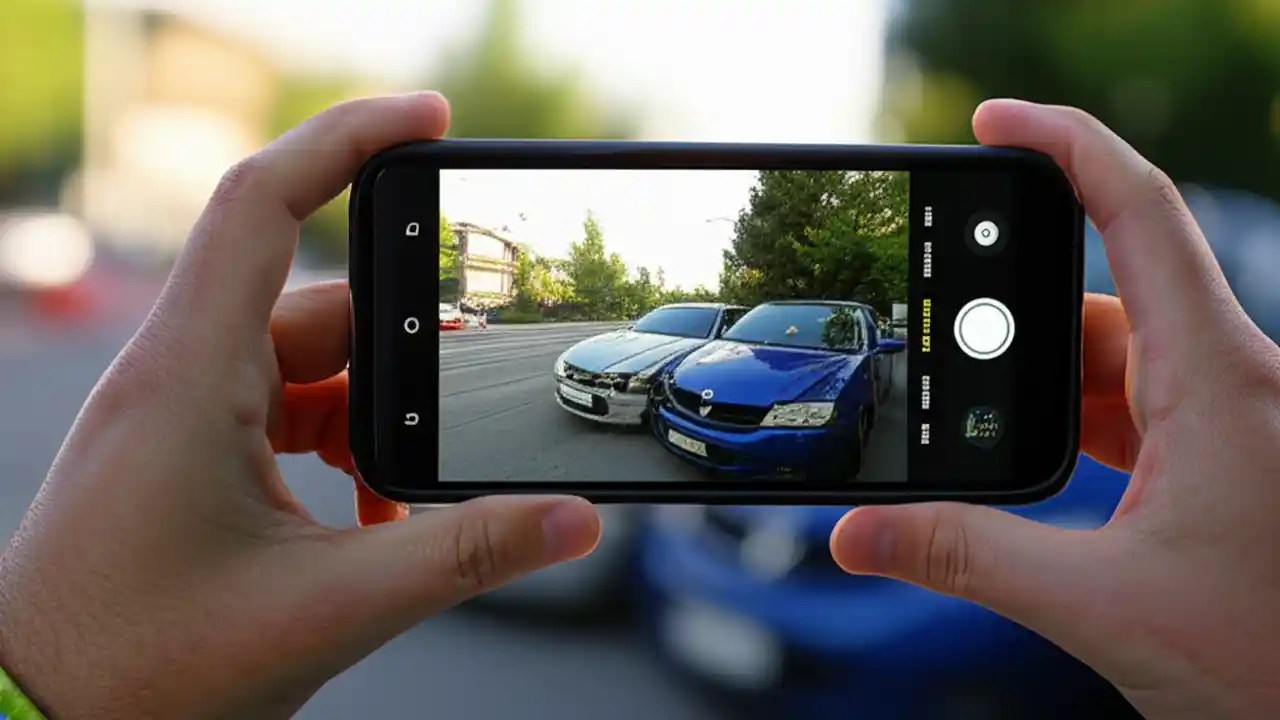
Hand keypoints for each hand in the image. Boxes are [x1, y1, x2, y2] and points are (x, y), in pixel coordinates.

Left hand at [0, 93, 601, 717]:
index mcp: (191, 376)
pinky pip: (284, 413)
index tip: (430, 121)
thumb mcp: (326, 608)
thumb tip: (570, 518)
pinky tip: (368, 516)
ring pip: (307, 367)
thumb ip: (463, 555)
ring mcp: (181, 414)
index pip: (264, 201)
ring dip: (374, 420)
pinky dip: (342, 449)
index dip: (349, 139)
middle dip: (404, 351)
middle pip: (318, 303)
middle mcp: (180, 375)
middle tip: (469, 388)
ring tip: (404, 498)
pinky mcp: (188, 453)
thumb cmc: (134, 668)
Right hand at [830, 100, 1279, 717]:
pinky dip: (1072, 423)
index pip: (1140, 213)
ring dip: (1041, 388)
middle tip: (946, 349)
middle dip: (1017, 323)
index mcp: (1221, 383)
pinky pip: (1131, 408)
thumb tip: (856, 533)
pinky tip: (1030, 469)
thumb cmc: (1275, 664)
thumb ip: (967, 559)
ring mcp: (1227, 423)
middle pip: (1108, 297)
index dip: (1065, 145)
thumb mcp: (1101, 606)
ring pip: (1117, 360)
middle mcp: (1232, 384)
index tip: (992, 122)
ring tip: (979, 432)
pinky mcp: (1216, 461)